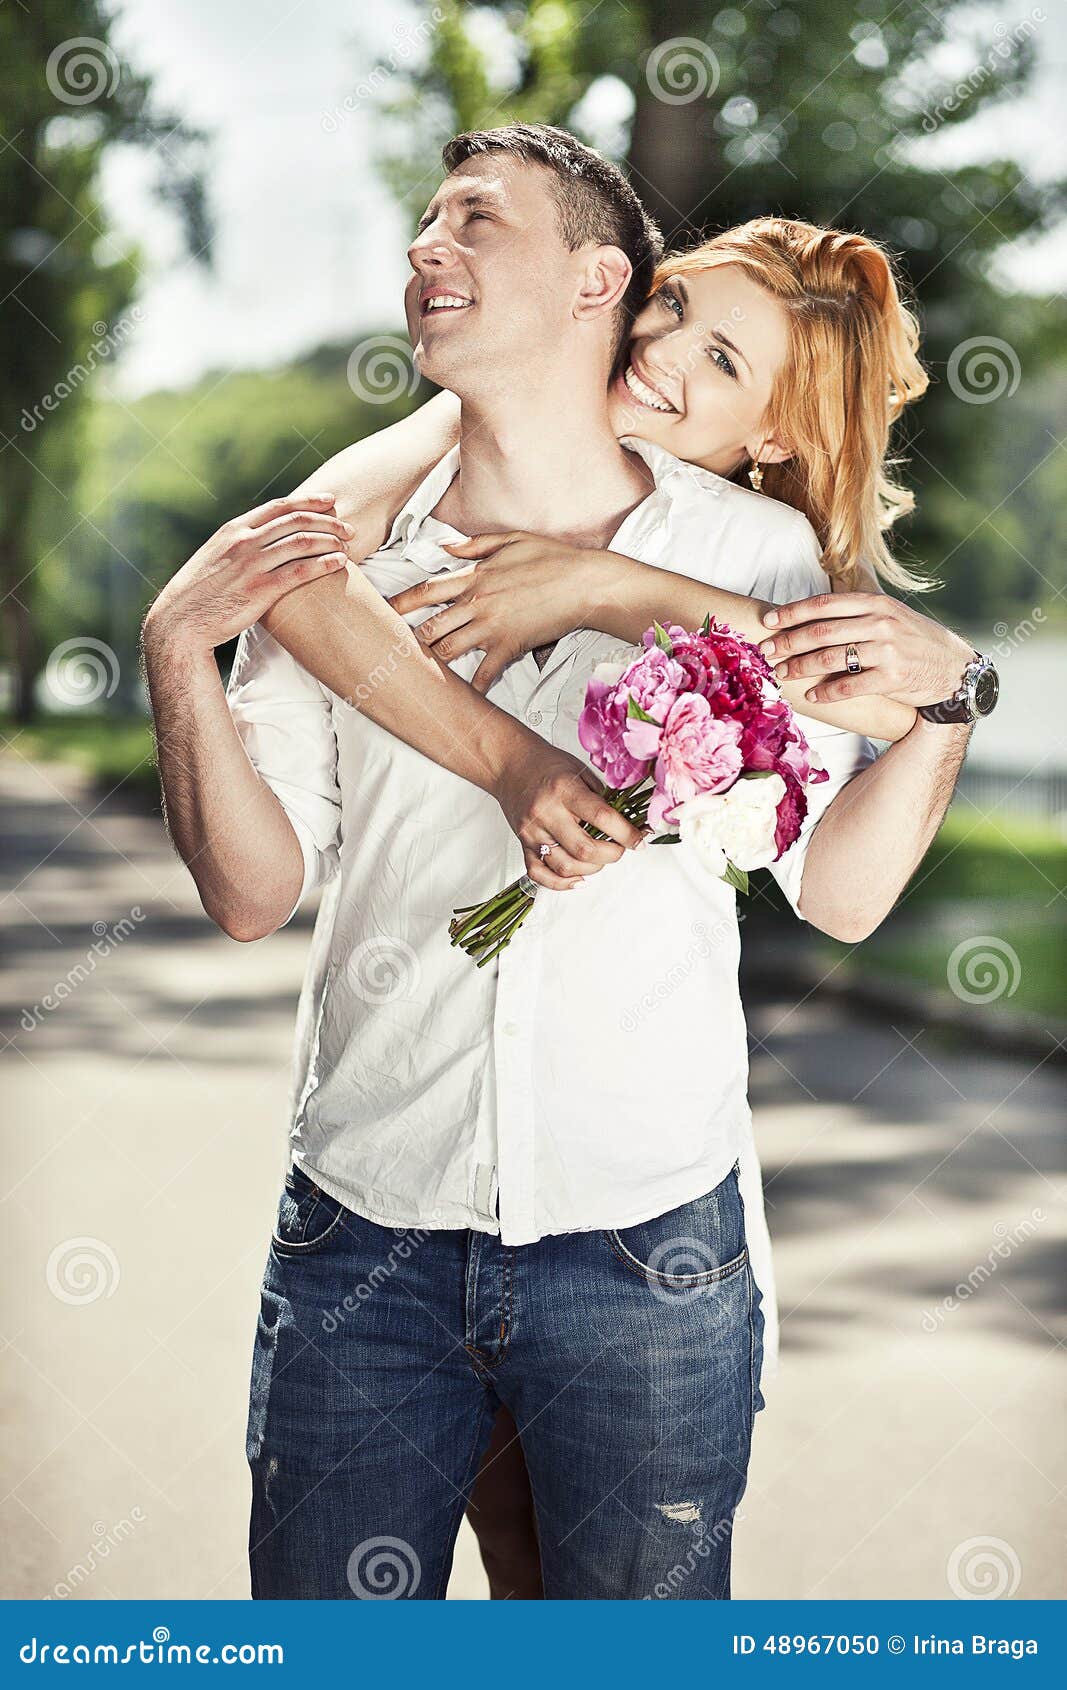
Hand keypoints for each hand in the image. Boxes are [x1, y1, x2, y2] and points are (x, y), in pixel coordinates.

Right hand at [143, 494, 353, 654]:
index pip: (279, 506)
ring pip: (302, 542)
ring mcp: (252, 565)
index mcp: (234, 529)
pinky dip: (325, 563)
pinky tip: (340, 563)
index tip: (330, 501)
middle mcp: (244, 541)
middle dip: (328, 520)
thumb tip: (262, 539)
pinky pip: (301, 571)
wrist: (180, 622)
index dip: (309, 501)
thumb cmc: (201, 593)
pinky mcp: (260, 590)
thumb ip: (239, 545)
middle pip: (296, 520)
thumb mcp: (216, 557)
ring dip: (331, 540)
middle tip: (348, 528)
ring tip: (347, 546)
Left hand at [386, 531, 603, 692]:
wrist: (585, 583)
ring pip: (448, 650)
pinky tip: (466, 694)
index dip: (400, 603)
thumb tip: (446, 548)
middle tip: (405, 648)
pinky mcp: (510, 646)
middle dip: (415, 639)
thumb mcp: (511, 540)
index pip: (425, 590)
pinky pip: (483, 673)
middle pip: (430, 626)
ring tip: (431, 668)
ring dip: (438, 660)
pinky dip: (473, 686)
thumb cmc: (553, 558)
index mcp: (474, 576)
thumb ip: (475, 545)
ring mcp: (491, 627)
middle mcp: (476, 603)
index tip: (384, 611)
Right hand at [494, 738, 646, 890]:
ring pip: (565, 867)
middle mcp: (547, 813)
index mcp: (565, 790)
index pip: (602, 818)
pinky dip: (562, 883)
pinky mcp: (523, 844)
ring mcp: (533, 831)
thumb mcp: (581, 772)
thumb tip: (628, 825)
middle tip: (620, 848)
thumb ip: (602, 799)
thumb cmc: (548, 766)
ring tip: (599, 858)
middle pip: (585, 850)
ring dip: (591, 869)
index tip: (640, 840)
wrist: (511, 765)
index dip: (627, 834)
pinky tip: (578, 879)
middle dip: (612, 855)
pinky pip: (540, 874)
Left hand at [757, 592, 976, 708]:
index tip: (768, 621)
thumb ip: (858, 611)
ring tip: (782, 674)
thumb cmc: (915, 641)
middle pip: (822, 631)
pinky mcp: (893, 678)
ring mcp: (887, 650)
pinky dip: (827, 692)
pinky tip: (812, 695)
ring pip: (832, 658)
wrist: (954, 670)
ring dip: (801, 667)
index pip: (824, 604)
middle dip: (789, 641)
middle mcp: (880, 623)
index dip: (792, 612)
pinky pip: (850, 686)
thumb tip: (814, 612)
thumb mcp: (891, 614)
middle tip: (766, 650)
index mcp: (876, 603)